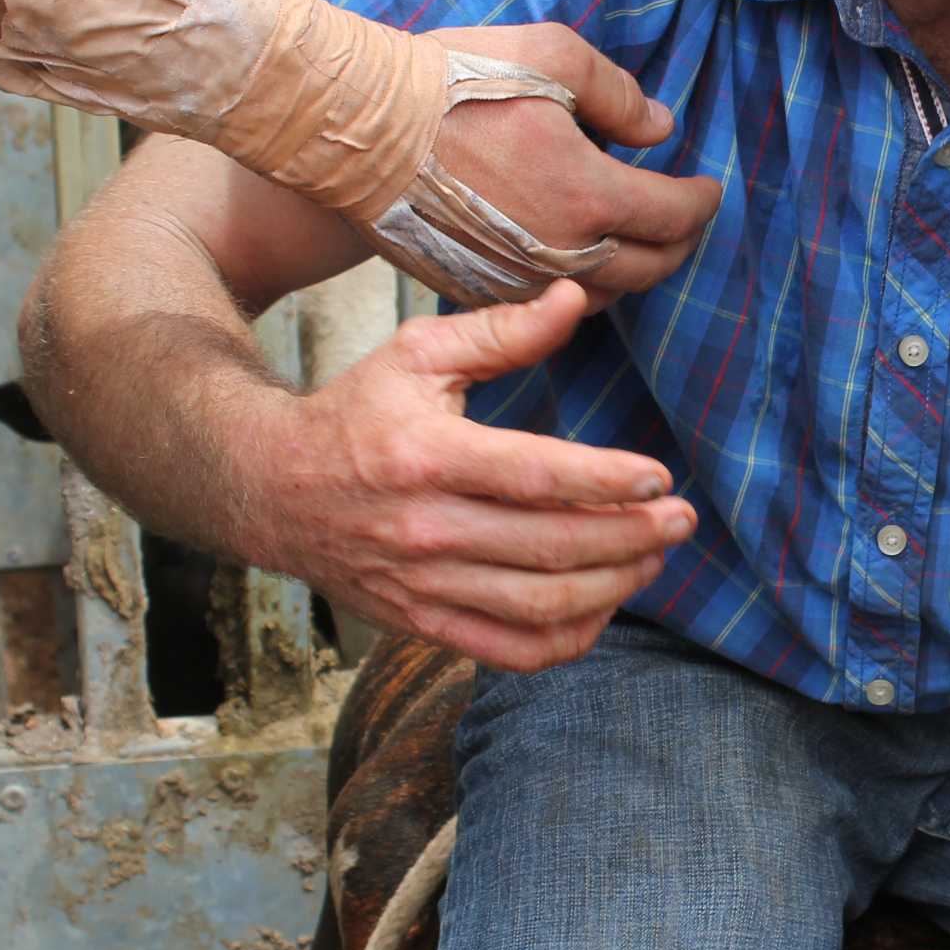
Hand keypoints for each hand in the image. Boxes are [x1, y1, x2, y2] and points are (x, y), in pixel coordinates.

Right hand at [240, 281, 695, 668]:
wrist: (267, 488)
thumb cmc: (354, 413)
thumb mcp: (417, 354)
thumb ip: (503, 330)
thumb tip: (577, 298)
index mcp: (426, 457)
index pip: (535, 477)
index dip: (606, 480)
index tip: (659, 476)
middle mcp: (424, 528)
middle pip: (551, 548)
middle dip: (632, 537)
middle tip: (682, 519)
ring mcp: (422, 585)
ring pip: (539, 606)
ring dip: (613, 588)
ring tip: (654, 558)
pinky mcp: (421, 622)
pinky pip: (509, 651)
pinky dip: (567, 639)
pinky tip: (602, 606)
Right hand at [425, 23, 724, 302]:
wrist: (358, 127)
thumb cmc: (452, 81)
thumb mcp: (551, 53)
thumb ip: (620, 94)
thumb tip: (660, 128)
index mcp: (588, 194)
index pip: (675, 215)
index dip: (702, 201)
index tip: (709, 189)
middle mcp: (561, 253)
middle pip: (650, 266)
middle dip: (678, 242)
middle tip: (684, 219)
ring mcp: (517, 281)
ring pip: (603, 295)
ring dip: (631, 270)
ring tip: (637, 241)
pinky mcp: (478, 290)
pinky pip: (546, 305)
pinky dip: (577, 287)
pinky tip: (576, 260)